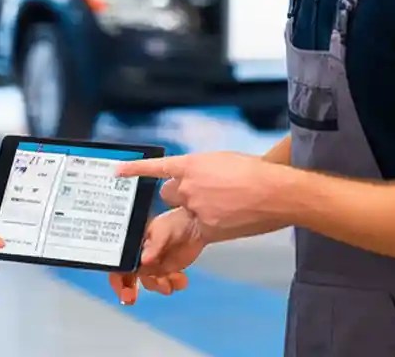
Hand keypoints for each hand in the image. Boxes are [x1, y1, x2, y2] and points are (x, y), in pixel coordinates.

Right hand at [109, 207, 205, 304]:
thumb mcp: (163, 231)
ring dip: (158, 285)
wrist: (196, 226)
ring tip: (170, 280)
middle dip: (129, 290)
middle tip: (131, 299)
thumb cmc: (175, 222)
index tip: (122, 290)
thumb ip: (154, 246)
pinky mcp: (166, 271)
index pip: (118, 262)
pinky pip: (165, 284)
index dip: (117, 278)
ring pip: (148, 283)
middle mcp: (140, 255)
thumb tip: (143, 260)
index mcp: (133, 243)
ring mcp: (153, 264)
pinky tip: (180, 279)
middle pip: (128, 277)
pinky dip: (173, 285)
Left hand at [117, 151, 287, 235]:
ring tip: (223, 205)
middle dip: (179, 196)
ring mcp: (195, 209)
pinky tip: (223, 220)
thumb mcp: (223, 162)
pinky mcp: (207, 229)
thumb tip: (198, 179)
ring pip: (182, 214)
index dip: (135, 170)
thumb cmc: (256, 173)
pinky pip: (193, 232)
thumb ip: (203, 170)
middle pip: (168, 194)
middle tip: (202, 194)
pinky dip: (205, 227)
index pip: (157, 167)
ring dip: (194, 211)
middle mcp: (188, 186)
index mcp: (192, 164)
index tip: (118, 171)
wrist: (276, 192)